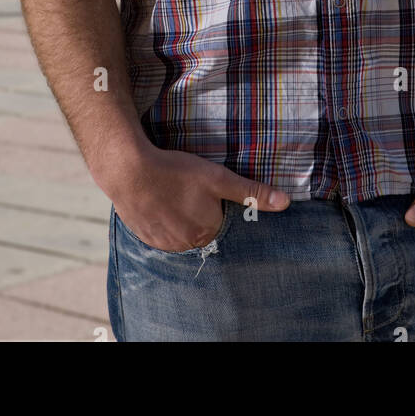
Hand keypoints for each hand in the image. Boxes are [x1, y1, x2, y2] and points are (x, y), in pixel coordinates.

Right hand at [104, 142, 290, 251]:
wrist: (129, 170)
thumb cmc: (176, 171)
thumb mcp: (218, 177)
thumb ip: (251, 192)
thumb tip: (286, 203)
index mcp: (206, 232)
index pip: (218, 219)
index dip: (211, 200)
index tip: (201, 187)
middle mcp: (185, 244)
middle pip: (198, 226)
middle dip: (194, 209)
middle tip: (184, 187)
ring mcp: (162, 243)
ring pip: (178, 229)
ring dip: (176, 214)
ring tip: (169, 191)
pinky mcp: (143, 236)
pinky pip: (158, 230)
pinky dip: (159, 217)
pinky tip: (156, 199)